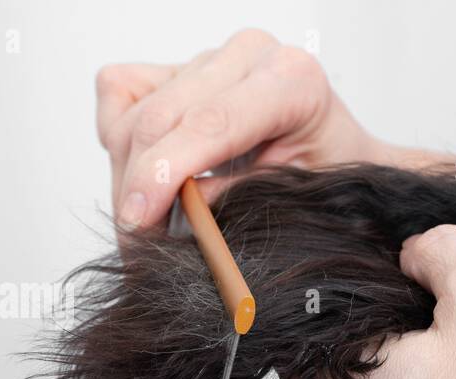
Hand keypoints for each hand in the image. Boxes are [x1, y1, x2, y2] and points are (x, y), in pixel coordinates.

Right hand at [95, 29, 385, 227]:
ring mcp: (211, 58)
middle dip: (138, 188)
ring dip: (128, 176)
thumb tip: (180, 214)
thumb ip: (241, 198)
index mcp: (292, 80)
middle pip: (160, 120)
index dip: (163, 174)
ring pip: (133, 115)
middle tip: (139, 244)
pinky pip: (120, 94)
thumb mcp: (295, 198)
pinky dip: (120, 139)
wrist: (335, 158)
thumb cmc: (325, 178)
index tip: (137, 220)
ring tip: (151, 220)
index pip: (208, 123)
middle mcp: (249, 56)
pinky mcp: (178, 66)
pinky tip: (152, 171)